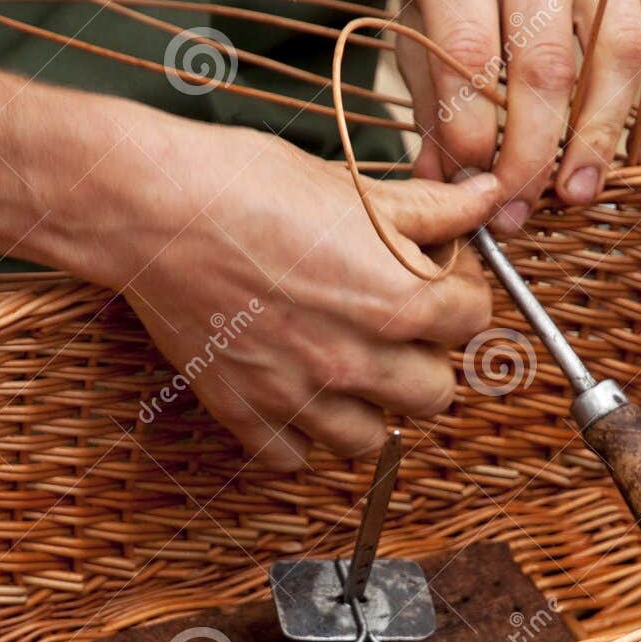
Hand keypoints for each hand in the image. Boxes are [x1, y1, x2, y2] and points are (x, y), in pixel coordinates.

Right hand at [103, 119, 499, 469]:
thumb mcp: (353, 187)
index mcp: (396, 301)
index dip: (459, 290)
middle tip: (392, 323)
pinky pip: (293, 457)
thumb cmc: (249, 184)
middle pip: (434, 393)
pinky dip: (297, 436)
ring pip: (371, 439)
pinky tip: (292, 392)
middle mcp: (356, 361)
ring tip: (344, 363)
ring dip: (367, 407)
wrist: (154, 208)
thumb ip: (431, 208)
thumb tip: (486, 198)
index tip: (433, 273)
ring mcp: (299, 396)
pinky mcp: (246, 413)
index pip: (472, 321)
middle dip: (423, 357)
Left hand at [396, 0, 640, 229]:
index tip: (475, 193)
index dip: (472, 138)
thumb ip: (432, 101)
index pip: (469, 56)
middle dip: (535, 155)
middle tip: (523, 212)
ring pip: (618, 56)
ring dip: (601, 139)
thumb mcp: (424, 27)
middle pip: (546, 65)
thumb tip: (445, 184)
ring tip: (579, 194)